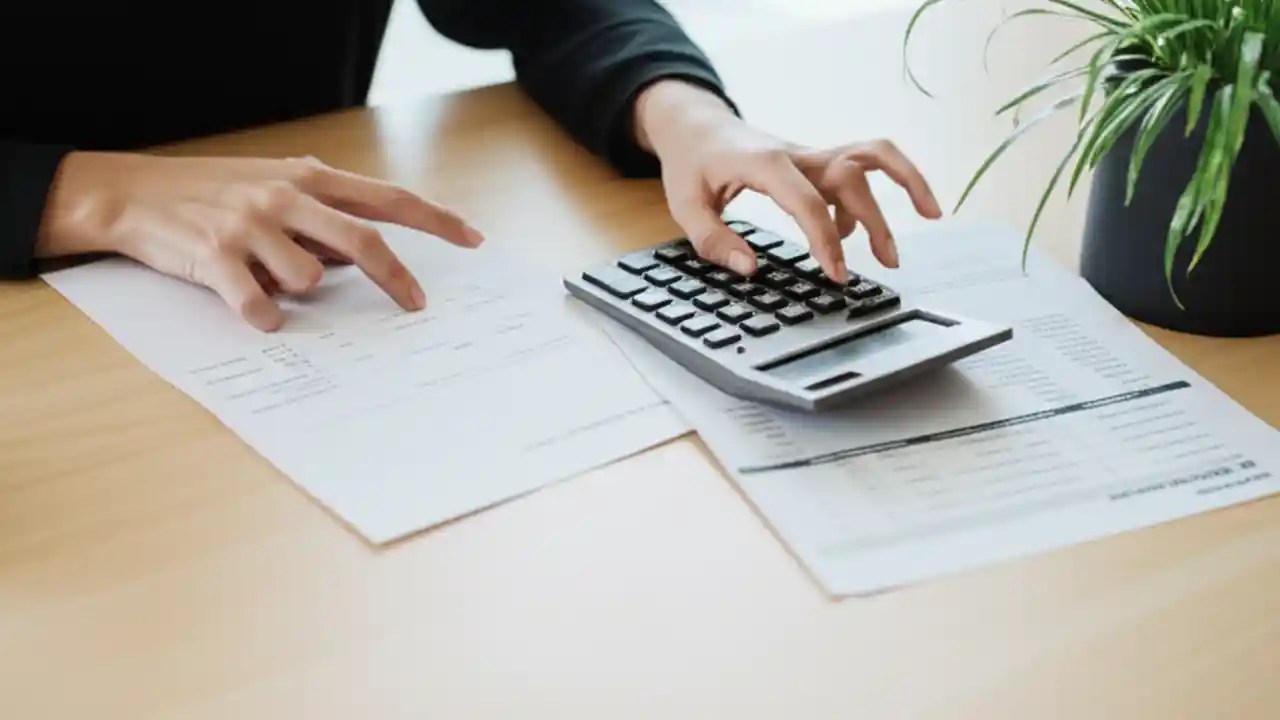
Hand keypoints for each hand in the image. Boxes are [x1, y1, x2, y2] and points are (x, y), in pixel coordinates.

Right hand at [36, 153, 483, 330]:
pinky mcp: (216, 257)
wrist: (133, 193)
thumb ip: (323, 217)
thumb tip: (367, 259)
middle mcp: (286, 197)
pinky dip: (264, 317)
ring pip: (309, 279)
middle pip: (364, 241)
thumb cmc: (214, 194)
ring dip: (300, 292)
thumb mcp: (275, 189)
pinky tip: (253, 310)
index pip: (387, 198)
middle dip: (396, 278)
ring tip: (268, 280)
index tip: (474, 239)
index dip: (436, 219)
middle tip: (416, 307)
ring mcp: (250, 226)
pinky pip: (260, 305)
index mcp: (308, 179)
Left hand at [634, 80, 941, 282]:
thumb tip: (750, 268)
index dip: (825, 238)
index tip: (838, 273)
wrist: (696, 125)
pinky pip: (857, 169)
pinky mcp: (817, 162)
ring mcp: (810, 155)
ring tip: (932, 214)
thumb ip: (713, 240)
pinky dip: (869, 198)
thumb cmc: (691, 163)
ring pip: (871, 154)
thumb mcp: (684, 205)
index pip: (806, 201)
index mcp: (764, 164)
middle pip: (852, 176)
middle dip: (876, 220)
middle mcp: (796, 154)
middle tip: (889, 263)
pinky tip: (854, 236)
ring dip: (906, 179)